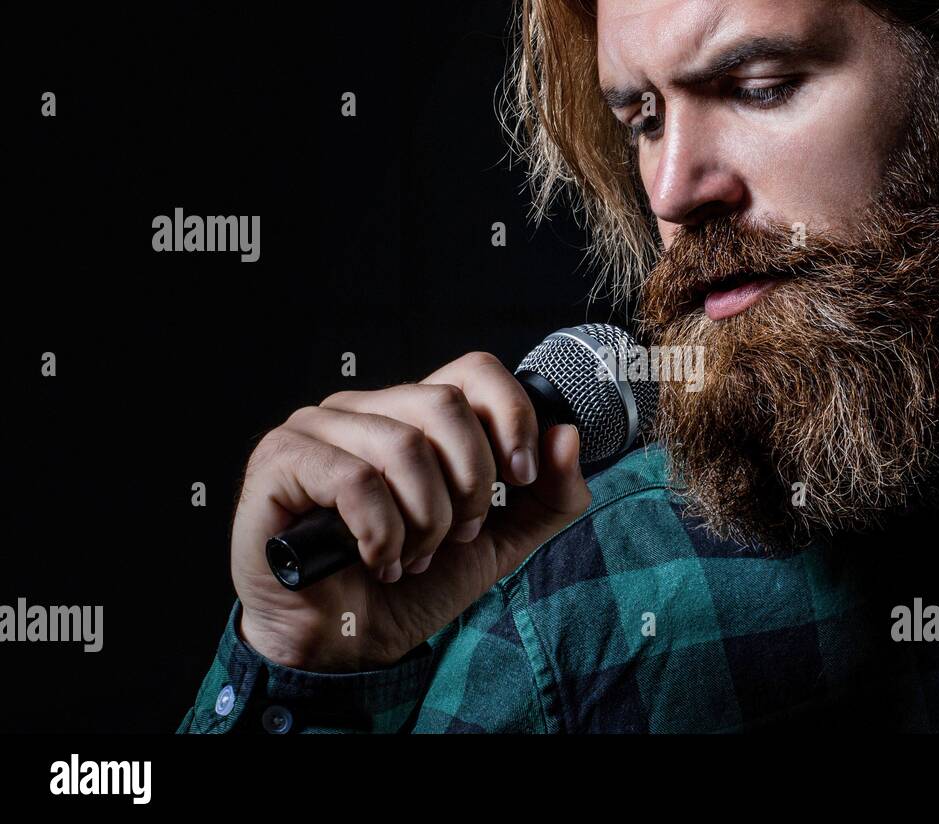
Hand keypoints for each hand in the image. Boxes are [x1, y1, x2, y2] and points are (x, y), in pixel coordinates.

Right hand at [229, 352, 590, 670]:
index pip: (475, 371)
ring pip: (405, 445)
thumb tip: (568, 434)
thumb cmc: (411, 587)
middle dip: (469, 485)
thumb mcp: (499, 543)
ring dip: (423, 521)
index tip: (519, 480)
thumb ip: (546, 496)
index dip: (511, 418)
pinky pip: (355, 479)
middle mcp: (365, 408)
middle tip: (452, 537)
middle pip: (447, 404)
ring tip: (408, 558)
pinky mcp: (280, 460)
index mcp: (414, 414)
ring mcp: (318, 428)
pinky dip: (380, 533)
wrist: (346, 647)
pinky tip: (374, 561)